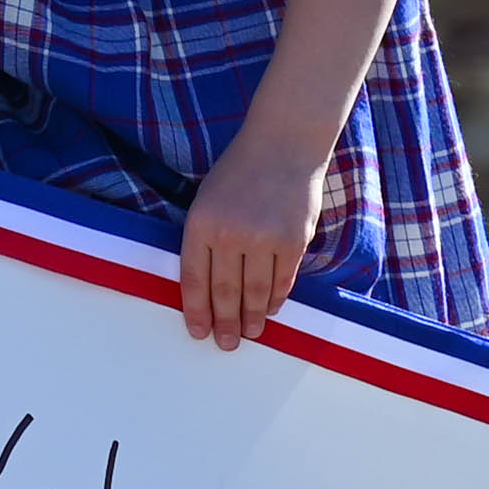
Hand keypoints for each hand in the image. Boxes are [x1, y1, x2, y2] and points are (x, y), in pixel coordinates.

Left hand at [177, 129, 321, 347]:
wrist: (283, 144)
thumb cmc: (240, 172)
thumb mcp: (207, 200)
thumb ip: (204, 240)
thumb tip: (206, 289)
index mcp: (201, 223)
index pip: (194, 280)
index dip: (196, 312)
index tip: (199, 333)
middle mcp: (230, 234)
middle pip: (225, 292)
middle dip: (225, 323)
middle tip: (227, 344)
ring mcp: (263, 238)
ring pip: (255, 293)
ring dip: (252, 318)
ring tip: (250, 333)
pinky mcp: (293, 240)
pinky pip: (282, 281)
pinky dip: (275, 299)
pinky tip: (270, 309)